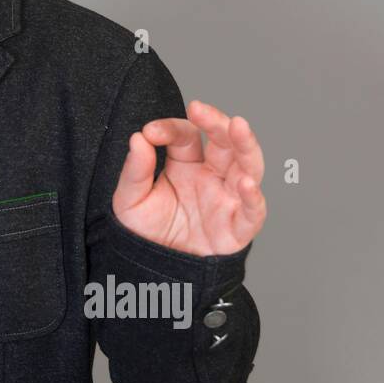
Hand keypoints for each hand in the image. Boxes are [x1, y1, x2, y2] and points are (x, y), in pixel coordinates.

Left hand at [112, 99, 265, 256]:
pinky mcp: (238, 227)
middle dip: (216, 122)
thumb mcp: (130, 200)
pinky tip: (247, 183)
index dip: (170, 128)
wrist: (155, 273)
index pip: (186, 135)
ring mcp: (228, 199)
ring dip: (246, 145)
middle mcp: (212, 176)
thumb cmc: (148, 234)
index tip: (150, 133)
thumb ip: (135, 171)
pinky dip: (254, 197)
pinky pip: (252, 210)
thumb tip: (137, 138)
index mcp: (186, 165)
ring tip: (238, 126)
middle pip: (224, 141)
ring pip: (248, 165)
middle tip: (201, 109)